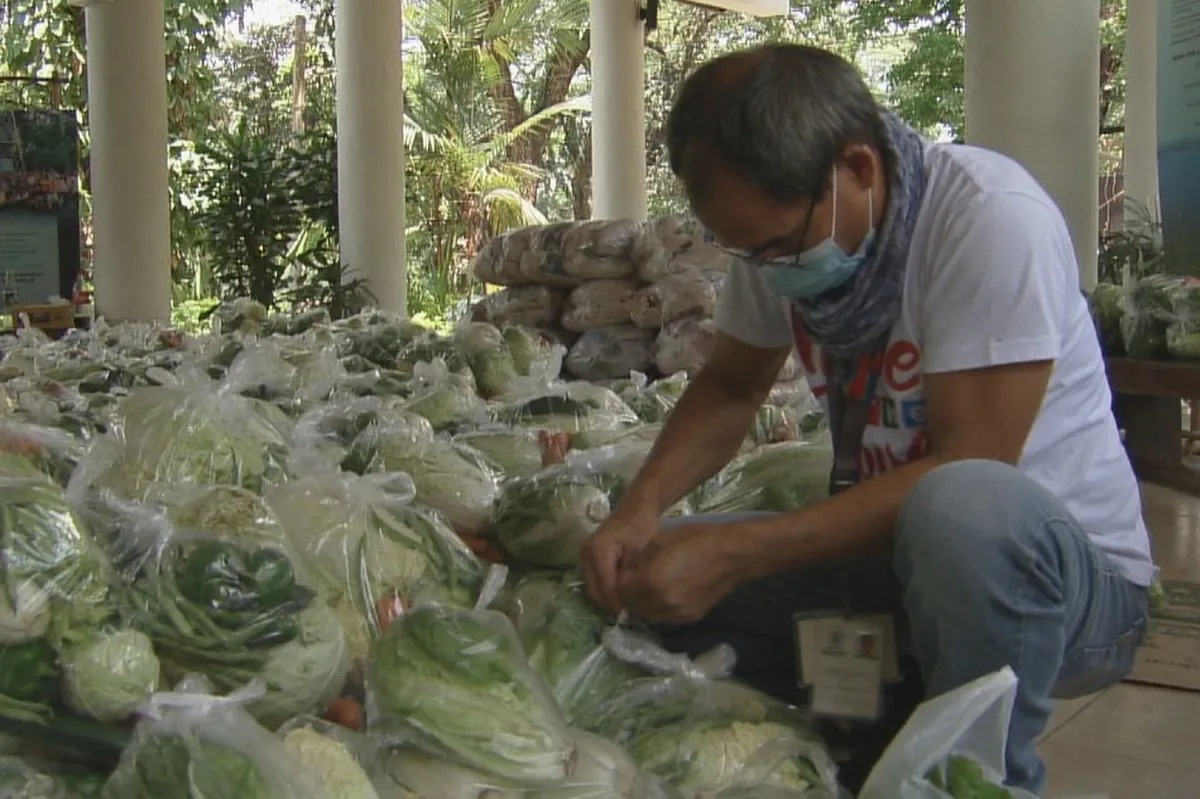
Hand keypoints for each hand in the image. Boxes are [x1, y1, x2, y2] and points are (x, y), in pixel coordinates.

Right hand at [581, 499, 659, 614]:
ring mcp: (584, 557)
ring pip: (592, 588)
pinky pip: (593, 582)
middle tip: (628, 615)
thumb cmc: (641, 528)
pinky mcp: (587, 560)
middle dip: (610, 604)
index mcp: (598, 551)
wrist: (635, 510)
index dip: (617, 603)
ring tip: (624, 608)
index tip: (630, 614)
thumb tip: (627, 601)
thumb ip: (630, 577)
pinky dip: (604, 591)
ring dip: (606, 600)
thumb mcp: (640, 554)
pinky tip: (620, 596)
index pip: (604, 586)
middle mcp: (585, 555)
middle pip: (594, 590)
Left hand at [616, 522, 743, 624]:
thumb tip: (629, 573)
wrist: (731, 554)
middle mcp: (661, 602)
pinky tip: (665, 596)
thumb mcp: (659, 540)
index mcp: (651, 581)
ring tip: (649, 591)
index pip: (622, 592)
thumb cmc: (695, 539)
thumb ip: (639, 560)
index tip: (626, 575)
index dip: (621, 584)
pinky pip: (665, 619)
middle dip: (630, 598)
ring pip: (648, 617)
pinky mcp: (690, 618)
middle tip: (634, 585)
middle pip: (633, 609)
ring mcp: (677, 613)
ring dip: (643, 607)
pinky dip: (659, 611)